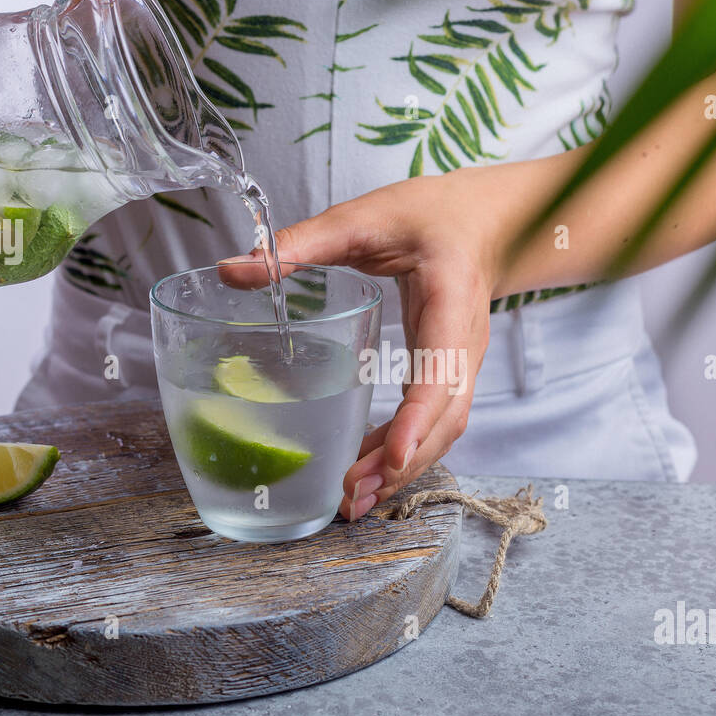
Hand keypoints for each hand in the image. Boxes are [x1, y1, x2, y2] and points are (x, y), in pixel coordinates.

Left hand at [219, 167, 505, 520]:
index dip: (416, 420)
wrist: (481, 220)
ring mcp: (463, 364)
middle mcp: (466, 345)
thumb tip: (234, 268)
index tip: (390, 457)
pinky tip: (369, 468)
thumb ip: (300, 243)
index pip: (441, 374)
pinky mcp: (450, 374)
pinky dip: (405, 451)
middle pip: (445, 419)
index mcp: (451, 303)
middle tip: (351, 495)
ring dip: (404, 467)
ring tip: (355, 499)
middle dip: (402, 462)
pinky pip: (435, 423)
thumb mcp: (362, 219)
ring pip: (444, 430)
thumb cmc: (428, 216)